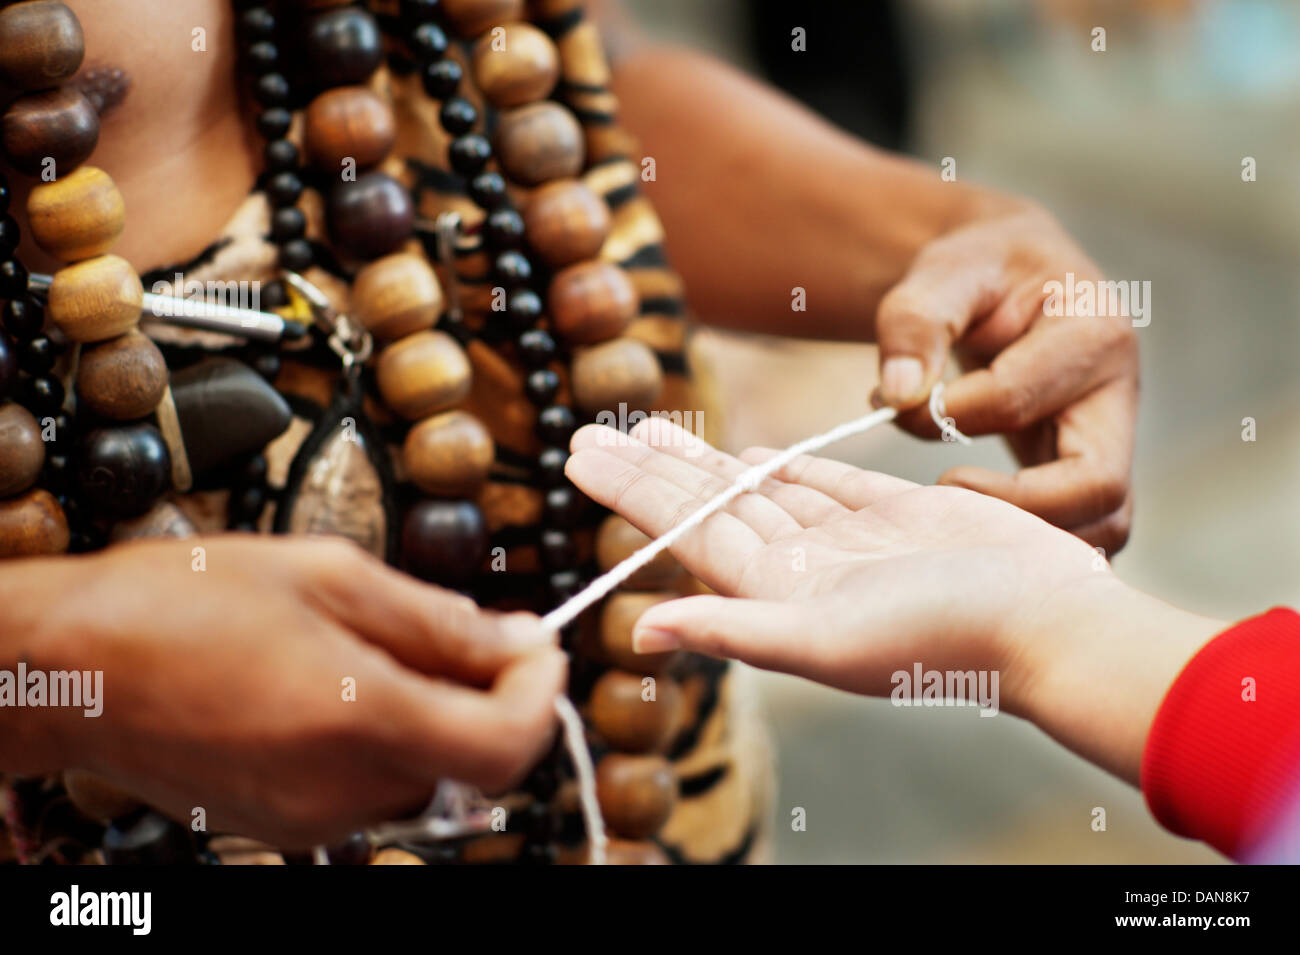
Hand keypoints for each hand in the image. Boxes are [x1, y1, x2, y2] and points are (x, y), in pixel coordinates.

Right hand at [2, 536, 564, 847]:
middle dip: (492, 696)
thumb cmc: (181, 603)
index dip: (541, 694)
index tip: (541, 648)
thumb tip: (516, 639)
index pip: (506, 743)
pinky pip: (373, 786)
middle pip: (473, 763)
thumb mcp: (329, 575)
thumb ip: (437, 618)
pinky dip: (390, 736)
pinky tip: (348, 682)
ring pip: (427, 774)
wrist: (70, 668)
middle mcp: (343, 788)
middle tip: (474, 633)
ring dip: (439, 714)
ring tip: (388, 646)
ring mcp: (312, 820)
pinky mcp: (286, 827)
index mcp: (361, 718)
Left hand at [565, 420, 1220, 781]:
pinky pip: (819, 482)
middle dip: (649, 469)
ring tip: (652, 430)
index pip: (685, 532)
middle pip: (706, 507)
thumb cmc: (947, 640)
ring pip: (756, 489)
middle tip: (589, 432)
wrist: (1051, 625)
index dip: (631, 493)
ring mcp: (847, 542)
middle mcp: (802, 569)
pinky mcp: (896, 516)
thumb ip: (734, 630)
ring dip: (702, 460)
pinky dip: (780, 465)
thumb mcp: (830, 641)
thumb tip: (640, 635)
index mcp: (776, 595)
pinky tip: (745, 451)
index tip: (579, 456)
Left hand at [874, 204, 1138, 552]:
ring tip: (952, 515)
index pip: (1014, 400)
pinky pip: (1082, 530)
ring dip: (1029, 536)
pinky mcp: (1088, 471)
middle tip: (937, 500)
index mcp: (1093, 333)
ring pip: (1103, 525)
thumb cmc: (976, 272)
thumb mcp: (941, 274)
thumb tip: (898, 393)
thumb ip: (915, 323)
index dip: (943, 414)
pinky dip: (1034, 541)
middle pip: (1097, 486)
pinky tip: (969, 524)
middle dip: (1012, 507)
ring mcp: (1112, 441)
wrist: (1005, 279)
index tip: (894, 406)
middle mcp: (1119, 396)